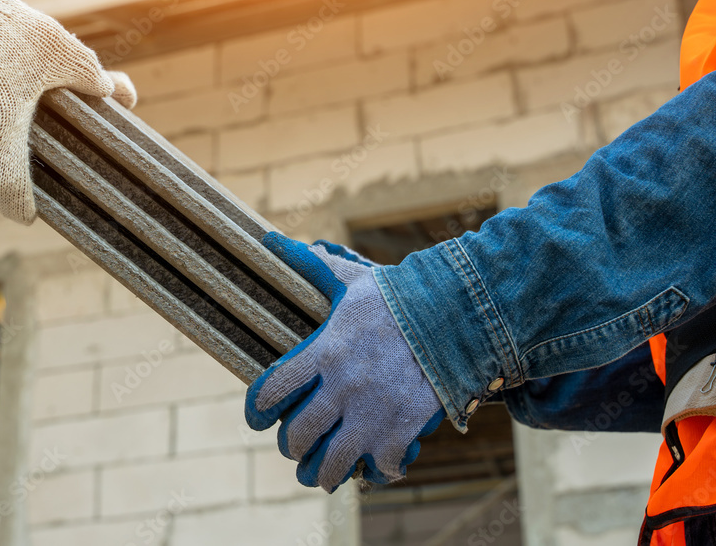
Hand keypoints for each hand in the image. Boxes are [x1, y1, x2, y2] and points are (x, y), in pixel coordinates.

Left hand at [244, 232, 443, 491]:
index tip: (257, 418)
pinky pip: (382, 465)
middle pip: (298, 434)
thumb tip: (273, 239)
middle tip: (294, 448)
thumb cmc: (400, 297)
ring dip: (324, 473)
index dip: (257, 409)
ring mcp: (374, 411)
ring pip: (334, 461)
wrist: (458, 315)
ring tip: (322, 476)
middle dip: (292, 446)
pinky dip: (379, 471)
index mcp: (324, 352)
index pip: (272, 390)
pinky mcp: (405, 427)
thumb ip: (312, 266)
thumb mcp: (352, 279)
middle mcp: (343, 387)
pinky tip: (379, 467)